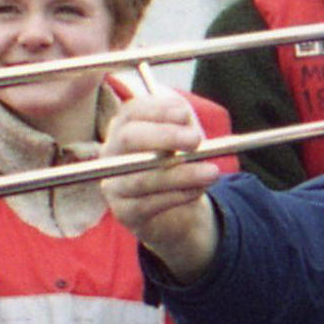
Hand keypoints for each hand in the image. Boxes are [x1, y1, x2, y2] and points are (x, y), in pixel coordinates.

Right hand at [99, 96, 222, 279]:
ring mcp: (113, 184)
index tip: (184, 113)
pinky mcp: (123, 211)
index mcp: (125, 130)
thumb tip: (187, 124)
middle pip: (127, 139)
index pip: (132, 113)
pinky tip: (198, 190)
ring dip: (180, 175)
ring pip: (141, 178)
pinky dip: (177, 196)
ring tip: (212, 172)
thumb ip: (185, 129)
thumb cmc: (179, 167)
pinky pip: (147, 204)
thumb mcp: (185, 143)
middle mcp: (112, 154)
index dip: (156, 111)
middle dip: (163, 136)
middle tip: (196, 140)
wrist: (176, 213)